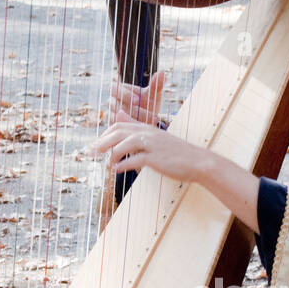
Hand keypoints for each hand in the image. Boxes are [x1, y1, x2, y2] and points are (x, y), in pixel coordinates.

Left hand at [92, 117, 206, 183]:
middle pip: (118, 133)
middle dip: (101, 143)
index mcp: (147, 129)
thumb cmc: (177, 153)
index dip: (105, 134)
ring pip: (124, 144)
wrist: (198, 162)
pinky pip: (135, 160)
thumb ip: (138, 131)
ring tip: (106, 163)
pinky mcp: (156, 158)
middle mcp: (148, 134)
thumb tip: (120, 116)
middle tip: (90, 153)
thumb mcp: (157, 139)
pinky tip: (117, 170)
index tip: (96, 145)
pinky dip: (123, 165)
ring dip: (112, 154)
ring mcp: (152, 145)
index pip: (119, 125)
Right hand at [110, 68, 165, 124]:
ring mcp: (110, 114)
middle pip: (115, 105)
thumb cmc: (148, 104)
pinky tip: (141, 130)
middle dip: (132, 110)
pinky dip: (129, 128)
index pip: (115, 88)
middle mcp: (112, 101)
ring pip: (116, 117)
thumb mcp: (153, 95)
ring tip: (148, 124)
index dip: (125, 94)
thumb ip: (156, 84)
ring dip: (132, 120)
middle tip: (146, 116)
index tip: (138, 100)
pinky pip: (117, 127)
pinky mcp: (113, 126)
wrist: (147, 121)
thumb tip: (162, 72)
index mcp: (118, 90)